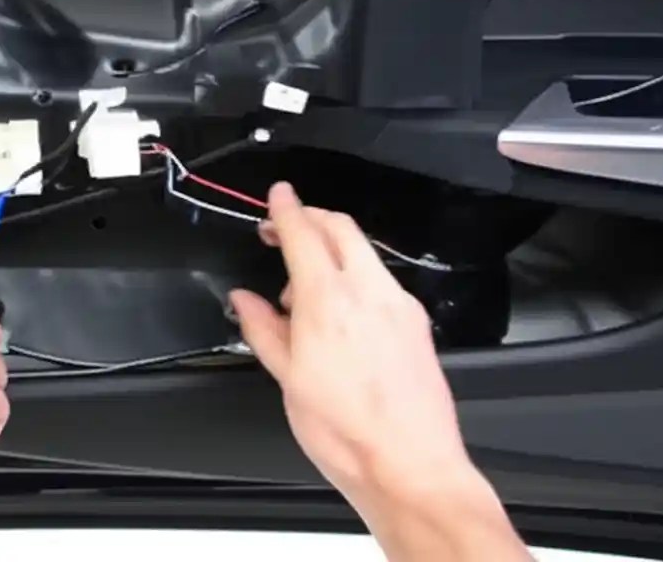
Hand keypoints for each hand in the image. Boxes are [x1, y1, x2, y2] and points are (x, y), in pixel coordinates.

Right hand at [229, 183, 484, 509]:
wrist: (410, 466)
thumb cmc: (349, 434)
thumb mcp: (288, 380)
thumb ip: (264, 330)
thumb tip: (244, 300)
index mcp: (329, 302)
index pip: (304, 234)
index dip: (286, 209)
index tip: (278, 196)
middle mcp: (370, 293)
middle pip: (342, 229)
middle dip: (312, 217)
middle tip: (285, 227)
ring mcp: (400, 306)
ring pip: (365, 253)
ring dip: (333, 250)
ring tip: (304, 289)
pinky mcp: (417, 324)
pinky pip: (382, 281)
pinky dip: (356, 277)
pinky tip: (340, 311)